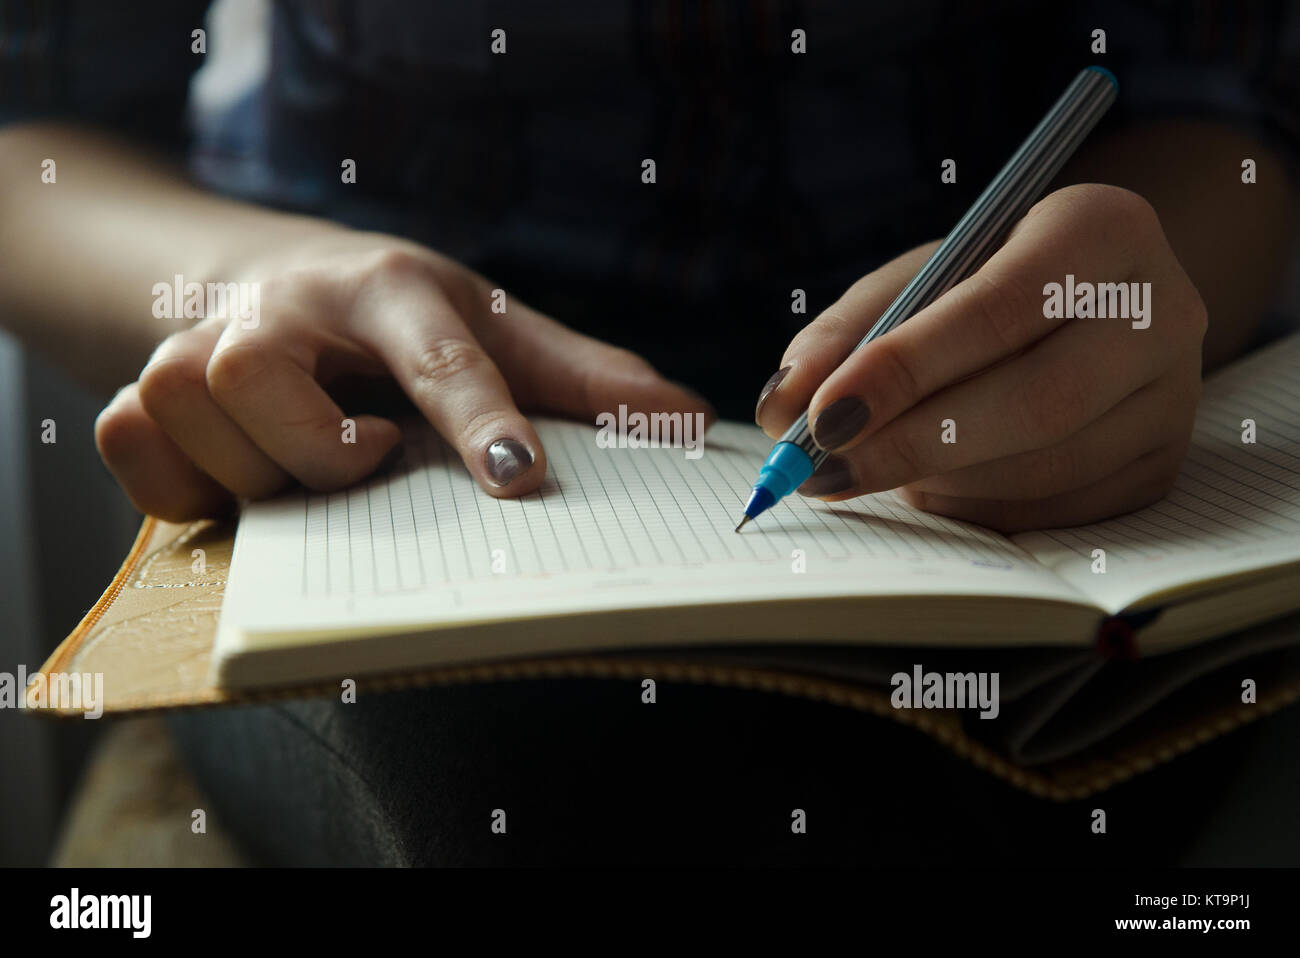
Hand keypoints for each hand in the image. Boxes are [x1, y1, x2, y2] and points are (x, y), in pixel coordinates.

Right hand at [96, 230, 710, 520]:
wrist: (275, 280)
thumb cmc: (399, 317)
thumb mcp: (494, 327)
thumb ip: (584, 378)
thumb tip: (686, 421)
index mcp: (387, 288)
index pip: (436, 353)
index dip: (478, 419)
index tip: (520, 482)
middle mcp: (282, 309)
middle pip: (258, 382)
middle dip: (317, 449)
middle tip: (366, 455)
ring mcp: (198, 347)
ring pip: (191, 417)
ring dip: (259, 469)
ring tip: (309, 461)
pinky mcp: (143, 392)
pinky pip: (135, 451)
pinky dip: (185, 485)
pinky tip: (244, 475)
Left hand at [754, 184, 1206, 532]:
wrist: (1093, 303)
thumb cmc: (987, 285)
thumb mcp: (920, 278)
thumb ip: (846, 334)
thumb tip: (782, 410)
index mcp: (1102, 229)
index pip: (1000, 308)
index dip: (906, 368)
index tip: (822, 415)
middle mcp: (1163, 309)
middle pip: (1039, 400)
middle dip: (913, 444)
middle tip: (821, 470)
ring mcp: (1174, 395)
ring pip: (1048, 467)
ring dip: (941, 482)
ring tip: (872, 470)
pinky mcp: (1164, 464)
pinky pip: (1062, 511)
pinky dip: (978, 509)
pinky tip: (934, 487)